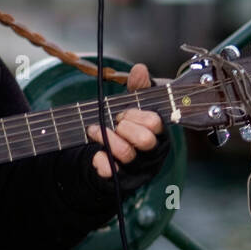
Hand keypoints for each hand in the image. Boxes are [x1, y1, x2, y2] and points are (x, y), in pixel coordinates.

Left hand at [86, 63, 163, 179]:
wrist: (106, 159)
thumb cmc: (125, 130)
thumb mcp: (132, 107)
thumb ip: (137, 89)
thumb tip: (139, 69)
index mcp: (158, 135)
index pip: (155, 123)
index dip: (136, 115)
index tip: (122, 112)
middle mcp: (151, 154)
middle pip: (145, 139)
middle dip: (124, 126)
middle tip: (113, 122)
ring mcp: (136, 168)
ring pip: (126, 154)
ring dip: (106, 137)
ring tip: (93, 130)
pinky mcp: (119, 180)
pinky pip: (110, 171)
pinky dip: (100, 160)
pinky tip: (96, 153)